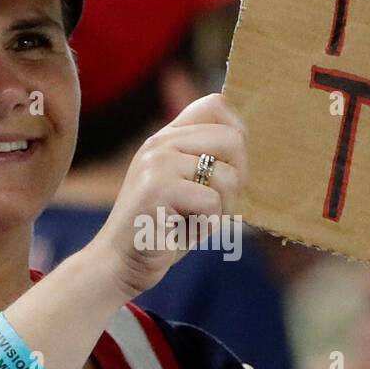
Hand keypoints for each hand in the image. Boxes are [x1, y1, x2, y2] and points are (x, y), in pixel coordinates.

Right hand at [83, 93, 247, 300]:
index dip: (238, 131)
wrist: (119, 263)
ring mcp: (157, 164)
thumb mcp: (185, 186)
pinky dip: (206, 226)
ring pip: (228, 177)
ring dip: (223, 210)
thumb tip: (250, 148)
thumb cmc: (163, 229)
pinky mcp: (157, 190)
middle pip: (233, 140)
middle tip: (216, 204)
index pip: (216, 105)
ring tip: (195, 221)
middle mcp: (160, 143)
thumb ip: (208, 162)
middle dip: (238, 179)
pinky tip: (182, 232)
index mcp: (167, 138)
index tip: (232, 165)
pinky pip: (212, 204)